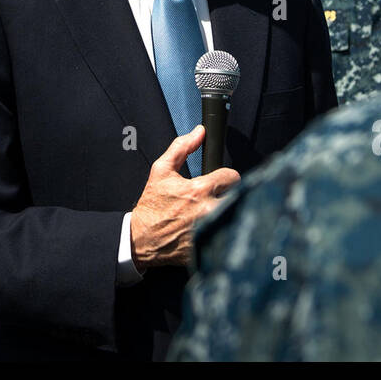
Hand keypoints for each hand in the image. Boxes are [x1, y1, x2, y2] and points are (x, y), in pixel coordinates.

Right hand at [129, 125, 239, 269]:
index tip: (220, 181)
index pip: (232, 177)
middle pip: (239, 197)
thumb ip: (181, 147)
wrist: (142, 239)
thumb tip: (199, 132)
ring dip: (230, 212)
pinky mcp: (210, 247)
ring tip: (217, 213)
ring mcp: (210, 231)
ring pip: (237, 216)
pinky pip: (229, 236)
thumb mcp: (161, 170)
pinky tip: (212, 229)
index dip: (227, 176)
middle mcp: (208, 211)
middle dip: (230, 194)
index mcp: (199, 190)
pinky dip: (225, 232)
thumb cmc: (152, 206)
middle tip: (218, 197)